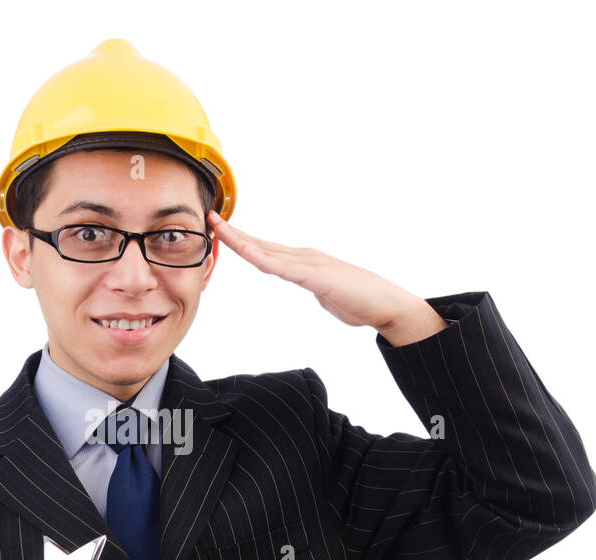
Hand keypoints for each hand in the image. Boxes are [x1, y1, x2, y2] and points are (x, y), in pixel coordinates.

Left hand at [207, 209, 446, 345]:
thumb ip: (314, 287)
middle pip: (260, 244)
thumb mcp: (327, 293)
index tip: (219, 232)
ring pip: (266, 251)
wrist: (387, 305)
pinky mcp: (316, 277)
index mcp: (303, 262)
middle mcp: (303, 257)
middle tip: (208, 218)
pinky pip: (283, 268)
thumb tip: (309, 286)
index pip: (265, 249)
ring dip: (240, 239)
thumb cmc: (360, 301)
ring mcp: (309, 264)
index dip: (241, 239)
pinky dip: (262, 258)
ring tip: (218, 227)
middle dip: (233, 232)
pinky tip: (246, 252)